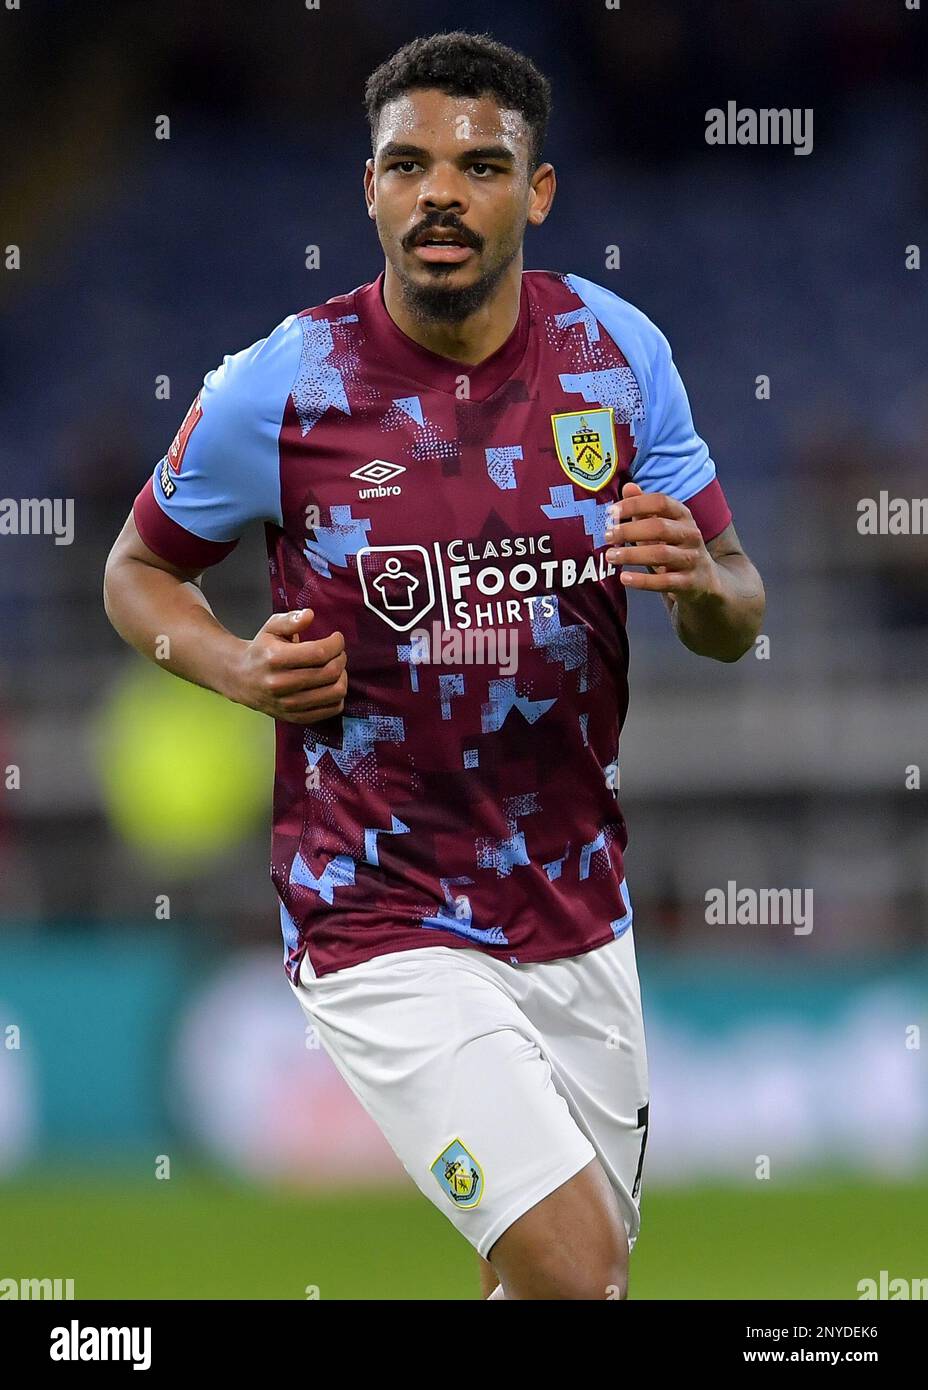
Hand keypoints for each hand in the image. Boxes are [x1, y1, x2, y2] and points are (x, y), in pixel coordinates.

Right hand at [227, 608, 347, 723]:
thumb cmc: (261, 650)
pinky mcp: (295, 717)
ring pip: (334, 693)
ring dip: (342, 677)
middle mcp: (281, 684)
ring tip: (335, 668)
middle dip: (341, 658)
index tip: (337, 638)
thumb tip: (310, 615)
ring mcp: (288, 704)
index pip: (319, 653)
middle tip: (338, 652)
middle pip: (329, 673)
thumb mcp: (271, 628)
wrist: (240, 678)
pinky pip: (330, 710)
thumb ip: (290, 620)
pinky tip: (330, 685)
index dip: (336, 643)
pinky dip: (337, 697)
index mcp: (275, 658)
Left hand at [604, 482, 720, 600]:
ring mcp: (692, 559)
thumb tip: (628, 487)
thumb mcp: (662, 526)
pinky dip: (642, 580)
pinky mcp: (689, 583)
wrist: (704, 580)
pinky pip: (664, 581)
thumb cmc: (675, 548)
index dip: (635, 504)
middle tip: (607, 536)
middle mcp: (690, 534)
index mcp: (683, 516)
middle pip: (659, 527)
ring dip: (632, 555)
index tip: (611, 512)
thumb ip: (645, 508)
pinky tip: (624, 578)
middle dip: (629, 530)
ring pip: (661, 554)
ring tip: (610, 556)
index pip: (661, 502)